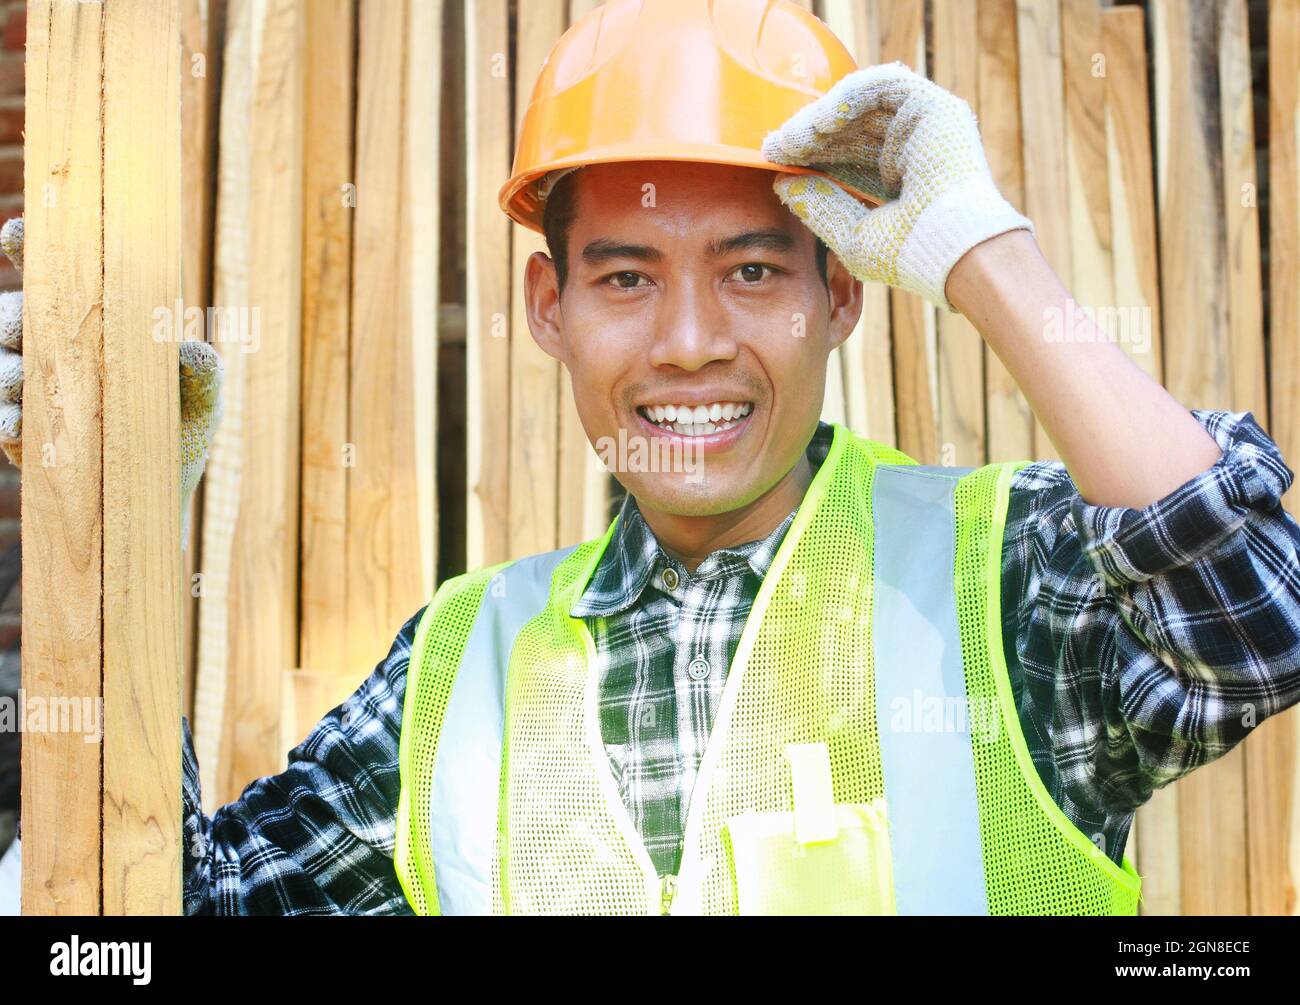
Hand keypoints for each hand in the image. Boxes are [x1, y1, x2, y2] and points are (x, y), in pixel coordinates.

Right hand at [0, 217, 222, 548]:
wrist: (165, 493)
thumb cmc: (184, 428)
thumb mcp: (202, 400)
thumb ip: (201, 374)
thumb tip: (194, 350)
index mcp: (93, 326)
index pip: (54, 279)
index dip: (28, 249)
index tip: (18, 230)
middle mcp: (56, 352)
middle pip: (15, 319)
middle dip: (13, 320)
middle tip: (23, 327)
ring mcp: (36, 395)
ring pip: (3, 370)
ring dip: (9, 374)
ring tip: (23, 384)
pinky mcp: (27, 439)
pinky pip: (7, 425)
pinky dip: (9, 422)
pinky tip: (18, 426)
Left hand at [761, 61, 1032, 310]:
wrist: (951, 252)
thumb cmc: (909, 255)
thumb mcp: (851, 233)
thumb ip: (820, 206)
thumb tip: (782, 183)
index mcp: (897, 178)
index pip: (846, 154)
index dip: (810, 154)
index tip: (775, 159)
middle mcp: (911, 147)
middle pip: (850, 128)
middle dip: (809, 136)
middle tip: (774, 147)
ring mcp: (924, 125)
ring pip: (862, 105)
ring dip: (821, 117)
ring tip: (791, 140)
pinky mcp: (934, 106)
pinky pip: (882, 86)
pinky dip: (847, 98)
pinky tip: (819, 123)